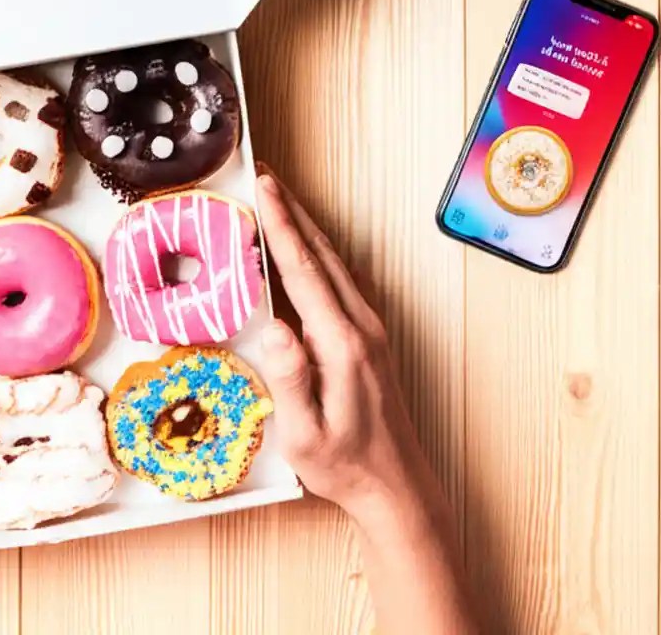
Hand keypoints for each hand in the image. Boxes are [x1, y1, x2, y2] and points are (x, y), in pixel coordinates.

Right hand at [254, 171, 479, 632]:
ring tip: (279, 201)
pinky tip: (306, 250)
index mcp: (340, 344)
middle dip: (292, 212)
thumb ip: (291, 379)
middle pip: (323, 255)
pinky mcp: (370, 339)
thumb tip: (274, 327)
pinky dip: (319, 255)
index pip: (304, 272)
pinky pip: (342, 282)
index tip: (265, 189)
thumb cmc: (344, 465)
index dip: (281, 226)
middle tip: (264, 176)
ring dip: (306, 228)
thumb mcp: (305, 433)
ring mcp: (370, 330)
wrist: (396, 485)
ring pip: (335, 264)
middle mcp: (361, 327)